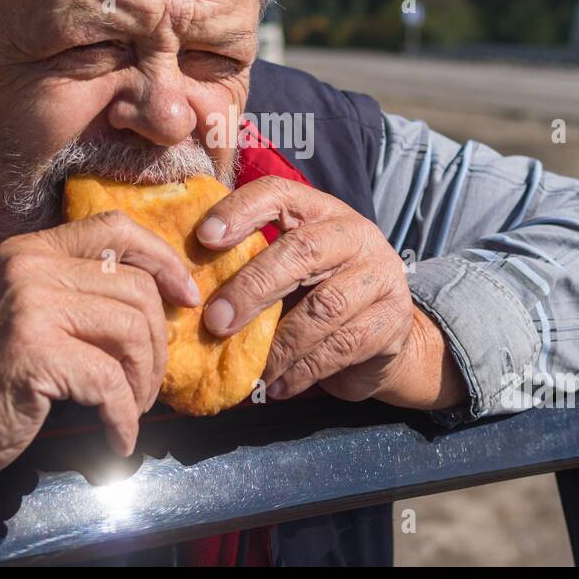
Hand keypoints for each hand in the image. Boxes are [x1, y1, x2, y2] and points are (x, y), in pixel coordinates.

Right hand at [0, 212, 198, 506]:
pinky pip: (110, 382)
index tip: (185, 297)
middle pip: (136, 288)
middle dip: (158, 342)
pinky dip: (124, 417)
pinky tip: (117, 438)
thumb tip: (155, 301)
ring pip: (132, 332)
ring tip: (131, 409)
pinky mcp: (34, 354)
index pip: (116, 228)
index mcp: (31, 251)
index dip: (163, 259)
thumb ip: (73, 291)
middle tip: (149, 382)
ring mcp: (31, 308)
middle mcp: (31, 268)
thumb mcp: (21, 309)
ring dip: (144, 382)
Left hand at [195, 176, 464, 407]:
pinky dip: (304, 370)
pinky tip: (277, 385)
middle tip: (215, 322)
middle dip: (253, 287)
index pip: (280, 193)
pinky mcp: (392, 321)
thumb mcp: (289, 271)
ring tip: (253, 368)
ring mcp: (380, 276)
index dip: (241, 211)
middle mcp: (355, 234)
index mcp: (321, 211)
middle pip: (302, 251)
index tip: (204, 238)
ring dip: (280, 343)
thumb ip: (252, 265)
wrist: (384, 336)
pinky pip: (343, 346)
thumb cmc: (317, 296)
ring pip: (325, 306)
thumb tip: (186, 287)